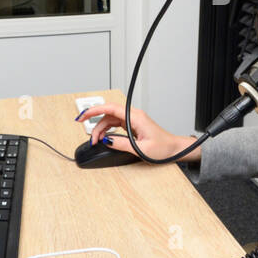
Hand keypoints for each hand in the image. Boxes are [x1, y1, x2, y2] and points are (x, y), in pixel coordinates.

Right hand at [75, 103, 199, 161]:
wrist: (174, 149)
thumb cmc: (163, 148)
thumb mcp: (140, 149)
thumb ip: (121, 144)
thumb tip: (106, 141)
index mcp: (136, 117)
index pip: (110, 108)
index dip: (94, 110)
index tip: (83, 116)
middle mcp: (134, 116)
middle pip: (108, 114)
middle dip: (95, 124)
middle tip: (90, 137)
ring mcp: (133, 119)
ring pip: (111, 119)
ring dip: (101, 129)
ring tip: (96, 141)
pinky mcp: (133, 125)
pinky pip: (116, 124)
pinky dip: (107, 130)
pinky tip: (104, 138)